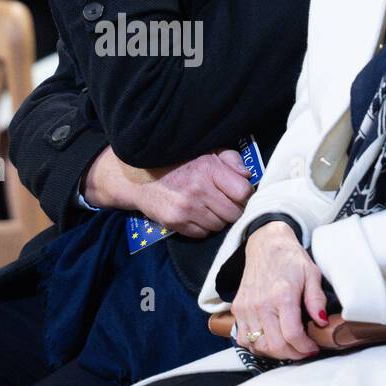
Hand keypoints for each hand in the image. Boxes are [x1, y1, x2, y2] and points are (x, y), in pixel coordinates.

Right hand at [83, 145, 251, 237]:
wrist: (139, 176)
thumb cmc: (178, 162)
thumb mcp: (206, 151)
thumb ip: (230, 159)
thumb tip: (247, 175)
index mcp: (208, 168)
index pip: (243, 192)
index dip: (244, 194)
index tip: (238, 193)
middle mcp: (198, 189)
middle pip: (234, 213)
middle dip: (233, 209)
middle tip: (224, 202)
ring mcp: (186, 208)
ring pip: (220, 225)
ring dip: (218, 219)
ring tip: (209, 207)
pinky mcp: (175, 222)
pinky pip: (203, 233)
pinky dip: (203, 227)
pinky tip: (196, 215)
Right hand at [231, 222, 328, 360]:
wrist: (266, 244)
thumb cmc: (290, 259)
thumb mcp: (312, 274)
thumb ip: (316, 299)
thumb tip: (321, 322)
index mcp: (282, 296)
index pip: (292, 335)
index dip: (305, 348)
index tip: (313, 348)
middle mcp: (261, 304)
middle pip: (275, 345)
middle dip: (293, 354)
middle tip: (303, 350)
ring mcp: (247, 308)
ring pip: (258, 345)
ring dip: (275, 352)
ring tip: (288, 346)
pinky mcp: (238, 309)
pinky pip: (242, 338)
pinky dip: (256, 345)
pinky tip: (269, 339)